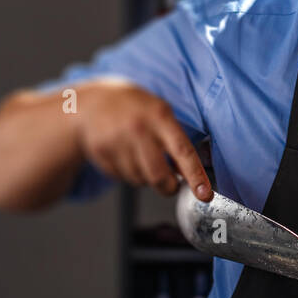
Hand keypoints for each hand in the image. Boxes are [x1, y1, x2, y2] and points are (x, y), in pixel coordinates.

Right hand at [73, 77, 210, 198]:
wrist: (92, 102)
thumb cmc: (134, 108)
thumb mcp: (160, 113)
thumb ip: (175, 141)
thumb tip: (188, 174)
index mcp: (159, 116)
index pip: (183, 151)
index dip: (196, 176)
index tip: (205, 195)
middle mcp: (138, 129)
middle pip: (158, 176)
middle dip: (168, 187)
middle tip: (170, 185)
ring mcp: (117, 141)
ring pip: (140, 180)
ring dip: (145, 178)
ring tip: (139, 156)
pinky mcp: (100, 152)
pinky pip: (121, 178)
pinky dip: (127, 174)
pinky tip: (124, 155)